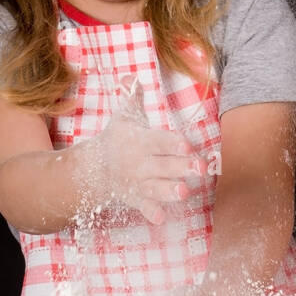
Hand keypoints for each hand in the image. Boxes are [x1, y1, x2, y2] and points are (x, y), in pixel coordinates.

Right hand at [75, 77, 206, 225]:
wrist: (93, 169)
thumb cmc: (118, 139)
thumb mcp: (123, 116)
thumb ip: (132, 97)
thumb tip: (133, 76)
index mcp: (140, 141)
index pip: (159, 141)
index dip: (173, 143)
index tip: (188, 145)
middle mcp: (140, 162)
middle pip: (163, 165)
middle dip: (181, 167)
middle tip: (201, 168)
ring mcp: (138, 182)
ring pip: (156, 187)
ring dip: (170, 191)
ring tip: (184, 192)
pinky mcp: (135, 199)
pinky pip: (143, 207)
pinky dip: (151, 212)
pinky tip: (160, 219)